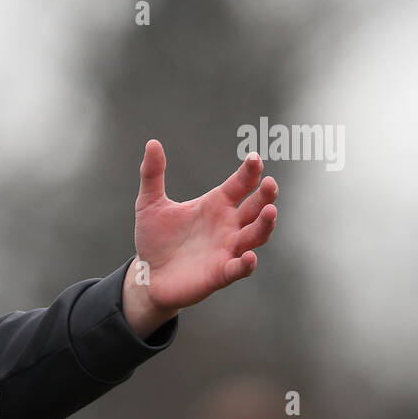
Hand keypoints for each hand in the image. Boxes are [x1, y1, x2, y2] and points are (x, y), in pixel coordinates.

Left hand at [122, 139, 277, 335]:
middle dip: (266, 196)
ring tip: (270, 211)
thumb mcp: (149, 204)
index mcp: (216, 205)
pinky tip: (249, 257)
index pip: (240, 184)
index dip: (250, 171)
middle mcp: (227, 225)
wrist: (147, 275)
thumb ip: (152, 174)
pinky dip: (246, 264)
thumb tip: (152, 143)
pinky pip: (239, 268)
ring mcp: (227, 249)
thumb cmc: (155, 239)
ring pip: (256, 235)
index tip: (254, 158)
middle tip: (269, 183)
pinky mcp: (220, 273)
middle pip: (256, 208)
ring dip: (265, 224)